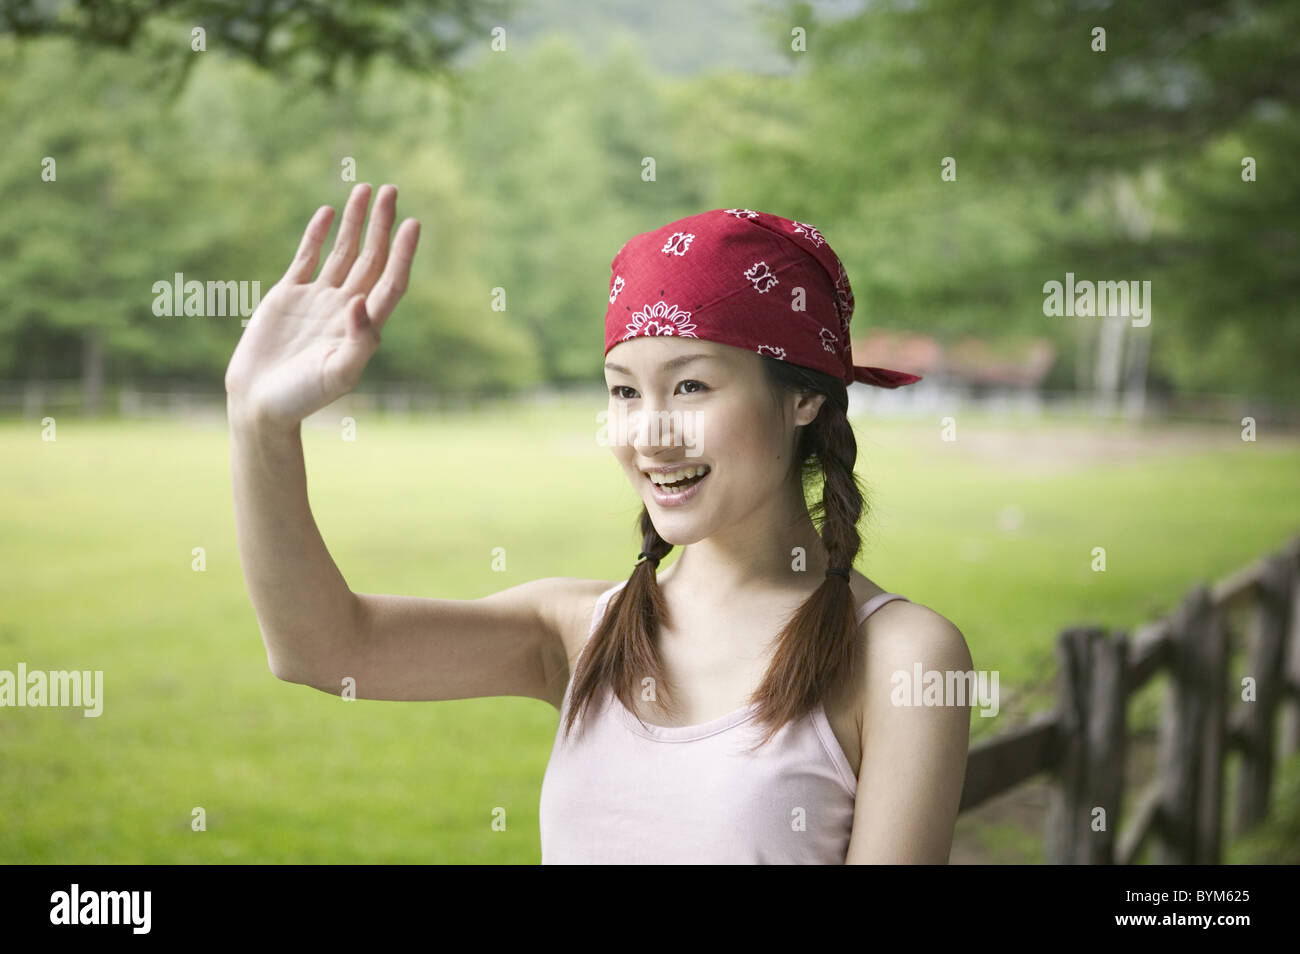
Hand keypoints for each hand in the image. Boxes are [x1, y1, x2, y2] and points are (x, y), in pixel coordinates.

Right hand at [224, 183, 419, 428]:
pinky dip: (318, 234)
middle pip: (371, 259)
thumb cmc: (303, 398)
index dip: (403, 254)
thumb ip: (358, 342)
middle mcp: (346, 308)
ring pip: (343, 252)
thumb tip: (363, 302)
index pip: (390, 282)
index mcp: (363, 327)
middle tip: (392, 191)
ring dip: (356, 223)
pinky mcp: (289, 295)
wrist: (261, 404)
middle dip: (382, 225)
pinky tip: (330, 212)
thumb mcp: (337, 374)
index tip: (413, 224)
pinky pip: (308, 257)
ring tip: (367, 189)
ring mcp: (318, 300)